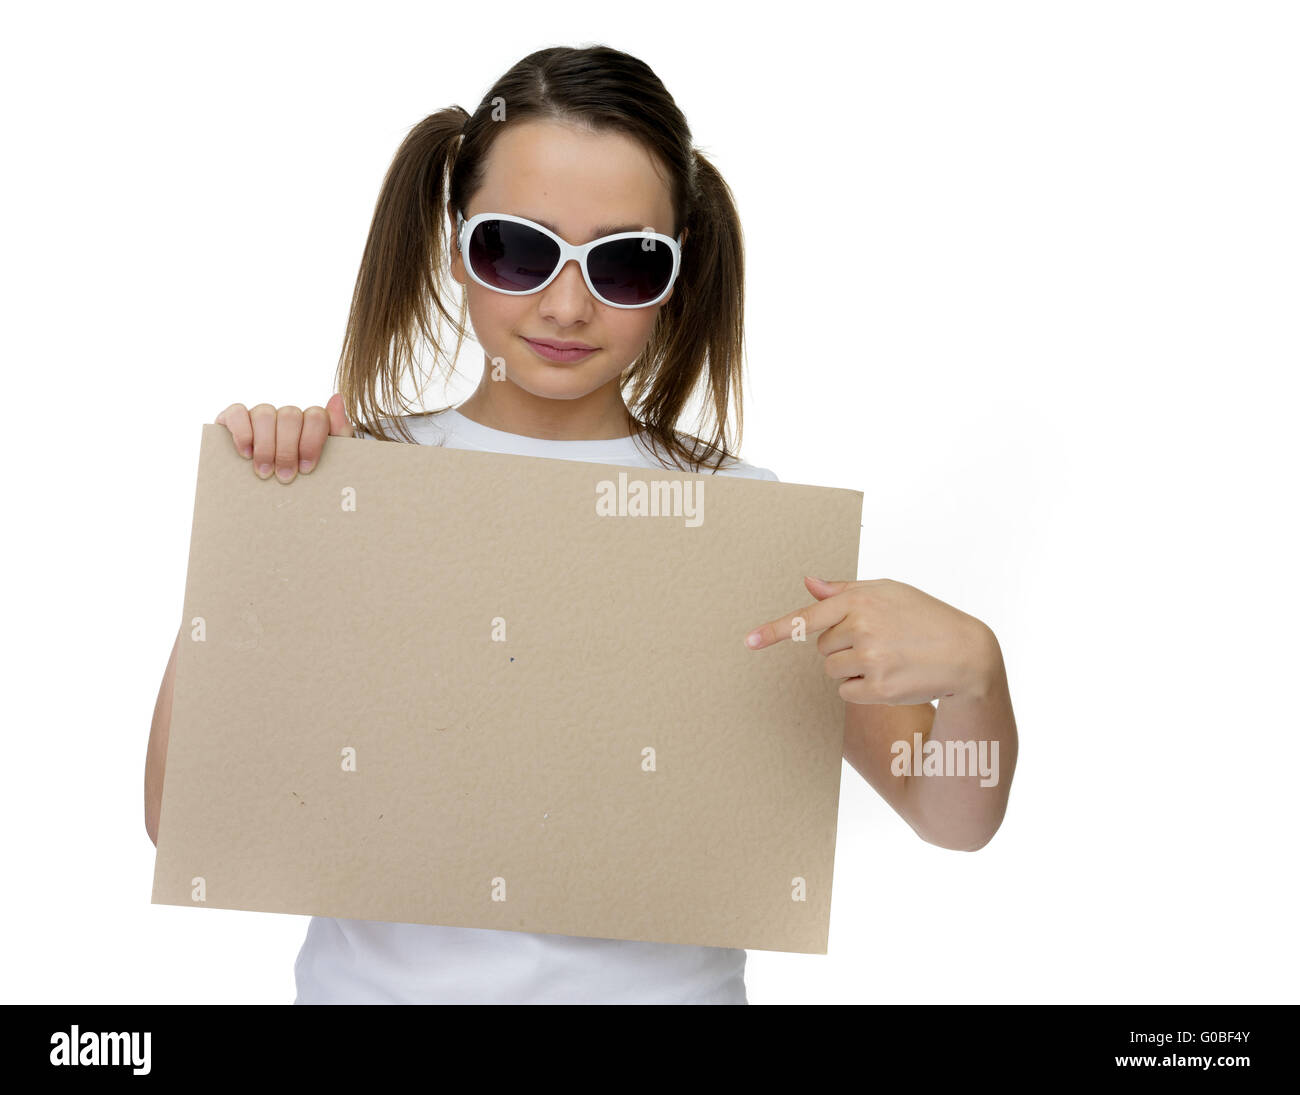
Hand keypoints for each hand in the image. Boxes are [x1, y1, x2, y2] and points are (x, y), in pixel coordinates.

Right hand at [215, 393, 353, 482]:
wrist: (275, 501)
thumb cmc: (304, 478)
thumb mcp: (328, 461)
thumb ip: (339, 431)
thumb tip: (336, 398)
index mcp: (311, 422)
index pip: (316, 416)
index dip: (311, 442)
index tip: (306, 469)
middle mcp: (286, 415)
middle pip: (290, 416)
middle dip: (287, 449)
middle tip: (285, 476)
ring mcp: (261, 415)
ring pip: (265, 414)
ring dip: (265, 446)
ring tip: (264, 472)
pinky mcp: (234, 419)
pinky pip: (237, 413)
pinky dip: (242, 432)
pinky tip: (246, 454)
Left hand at [743, 576, 997, 704]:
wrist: (966, 652)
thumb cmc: (924, 617)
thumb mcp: (888, 592)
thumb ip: (845, 591)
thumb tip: (809, 583)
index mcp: (860, 600)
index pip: (808, 616)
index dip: (775, 631)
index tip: (749, 642)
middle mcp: (862, 627)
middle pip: (822, 648)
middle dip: (843, 646)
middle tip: (878, 642)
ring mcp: (870, 659)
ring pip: (832, 671)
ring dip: (852, 668)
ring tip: (887, 658)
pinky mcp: (878, 688)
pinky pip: (846, 692)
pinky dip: (861, 689)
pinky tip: (890, 677)